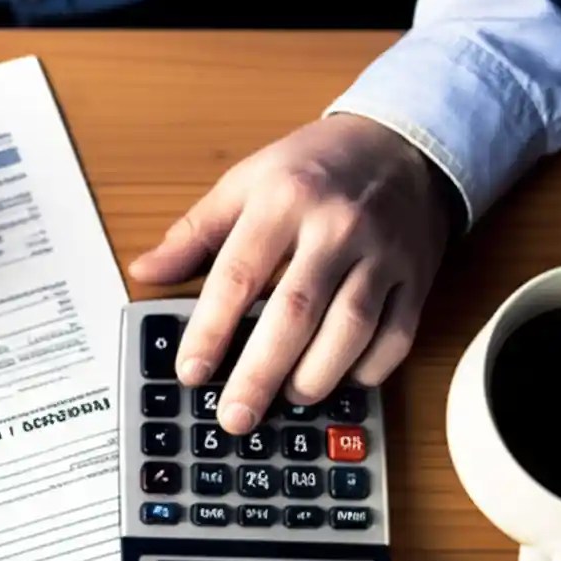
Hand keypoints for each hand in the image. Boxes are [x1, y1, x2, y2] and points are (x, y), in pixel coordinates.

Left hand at [129, 113, 453, 434]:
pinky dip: (368, 370)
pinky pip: (396, 337)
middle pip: (295, 312)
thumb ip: (194, 233)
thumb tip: (145, 272)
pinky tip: (340, 383)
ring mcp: (382, 254)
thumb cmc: (313, 168)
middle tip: (234, 415)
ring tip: (286, 399)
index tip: (191, 372)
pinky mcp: (416, 278)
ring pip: (350, 330)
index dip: (211, 329)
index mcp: (282, 199)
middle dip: (260, 373)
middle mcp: (335, 226)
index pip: (238, 275)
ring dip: (315, 376)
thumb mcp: (246, 182)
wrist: (401, 144)